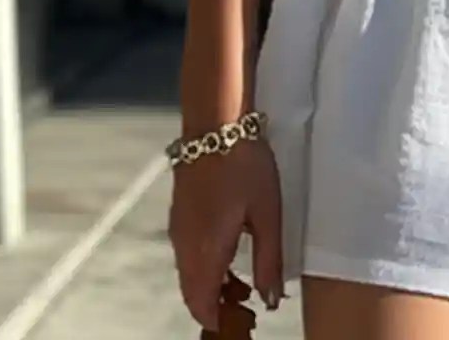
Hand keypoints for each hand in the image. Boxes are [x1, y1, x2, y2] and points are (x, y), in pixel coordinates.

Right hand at [169, 138, 282, 330]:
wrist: (216, 128)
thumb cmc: (247, 170)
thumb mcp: (268, 216)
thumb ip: (268, 261)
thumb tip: (269, 300)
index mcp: (206, 251)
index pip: (202, 303)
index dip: (218, 321)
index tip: (241, 324)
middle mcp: (185, 246)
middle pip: (192, 292)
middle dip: (215, 307)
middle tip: (246, 308)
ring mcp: (178, 230)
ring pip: (188, 275)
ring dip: (210, 287)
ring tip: (243, 286)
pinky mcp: (179, 216)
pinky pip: (187, 257)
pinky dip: (204, 268)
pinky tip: (228, 259)